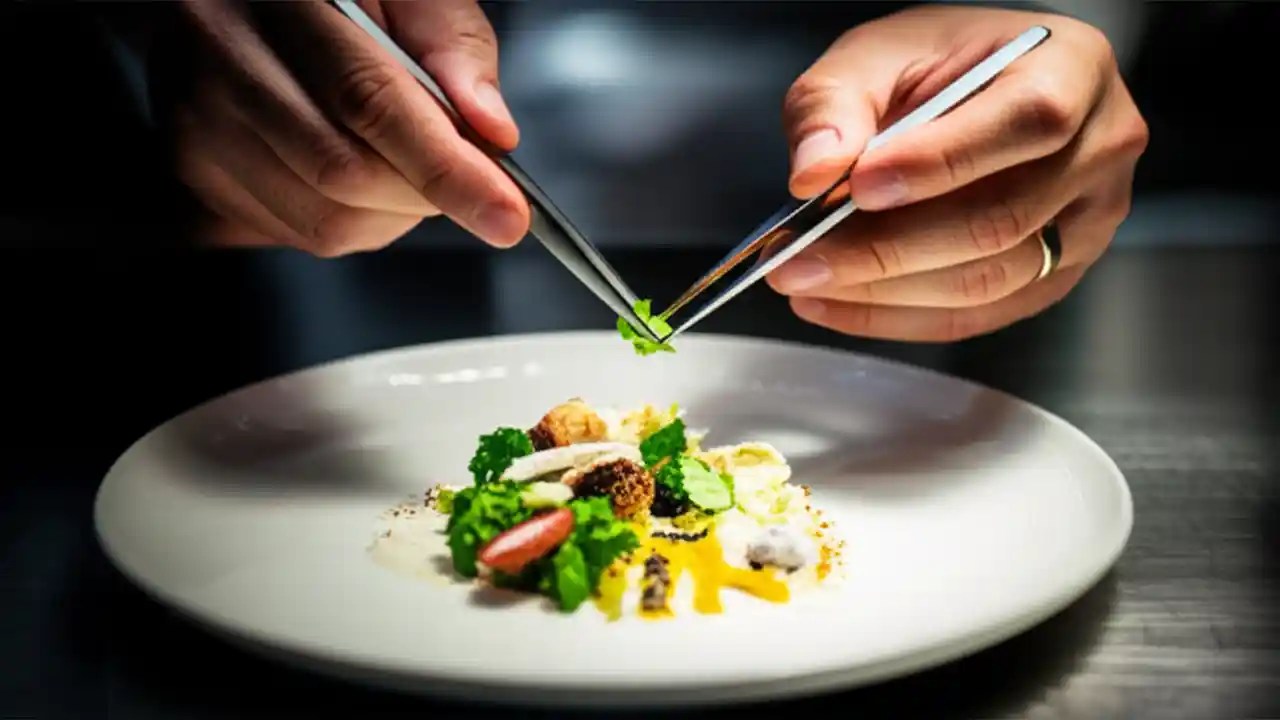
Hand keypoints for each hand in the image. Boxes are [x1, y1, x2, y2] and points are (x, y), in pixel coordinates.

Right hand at [155, 0, 527, 254]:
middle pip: (346, 176)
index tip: (507, 215)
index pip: (371, 104)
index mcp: (278, 1)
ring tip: (406, 162)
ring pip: (324, 223)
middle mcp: (221, 62)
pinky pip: (296, 235)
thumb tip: (491, 133)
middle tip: (466, 173)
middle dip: (428, 194)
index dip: (446, 171)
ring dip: (395, 215)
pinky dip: (355, 222)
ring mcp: (197, 126)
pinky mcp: (195, 172)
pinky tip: (360, 174)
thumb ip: (453, 45)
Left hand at [766, 5, 1148, 341]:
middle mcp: (1099, 148)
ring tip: (806, 279)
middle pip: (1000, 220)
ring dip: (884, 292)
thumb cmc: (938, 65)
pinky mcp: (1058, 275)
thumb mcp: (875, 52)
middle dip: (886, 248)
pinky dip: (899, 317)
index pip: (1026, 122)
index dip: (939, 162)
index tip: (858, 186)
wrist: (975, 88)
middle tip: (800, 257)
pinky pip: (979, 315)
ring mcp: (1088, 222)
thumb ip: (835, 102)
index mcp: (1073, 67)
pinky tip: (838, 303)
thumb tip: (812, 172)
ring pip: (988, 281)